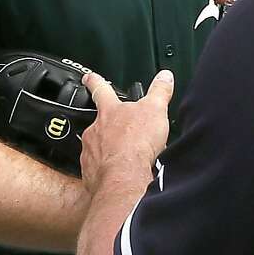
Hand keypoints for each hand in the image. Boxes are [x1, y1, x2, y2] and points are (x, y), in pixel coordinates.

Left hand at [80, 70, 174, 192]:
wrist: (124, 178)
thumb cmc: (136, 143)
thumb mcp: (155, 110)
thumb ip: (159, 91)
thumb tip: (165, 76)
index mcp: (109, 112)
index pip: (100, 90)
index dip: (95, 81)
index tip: (88, 77)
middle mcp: (95, 130)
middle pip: (100, 123)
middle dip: (110, 127)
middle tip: (124, 133)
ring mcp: (90, 152)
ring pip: (99, 148)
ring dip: (111, 150)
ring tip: (129, 157)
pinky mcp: (90, 173)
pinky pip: (98, 169)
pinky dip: (109, 170)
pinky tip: (123, 173)